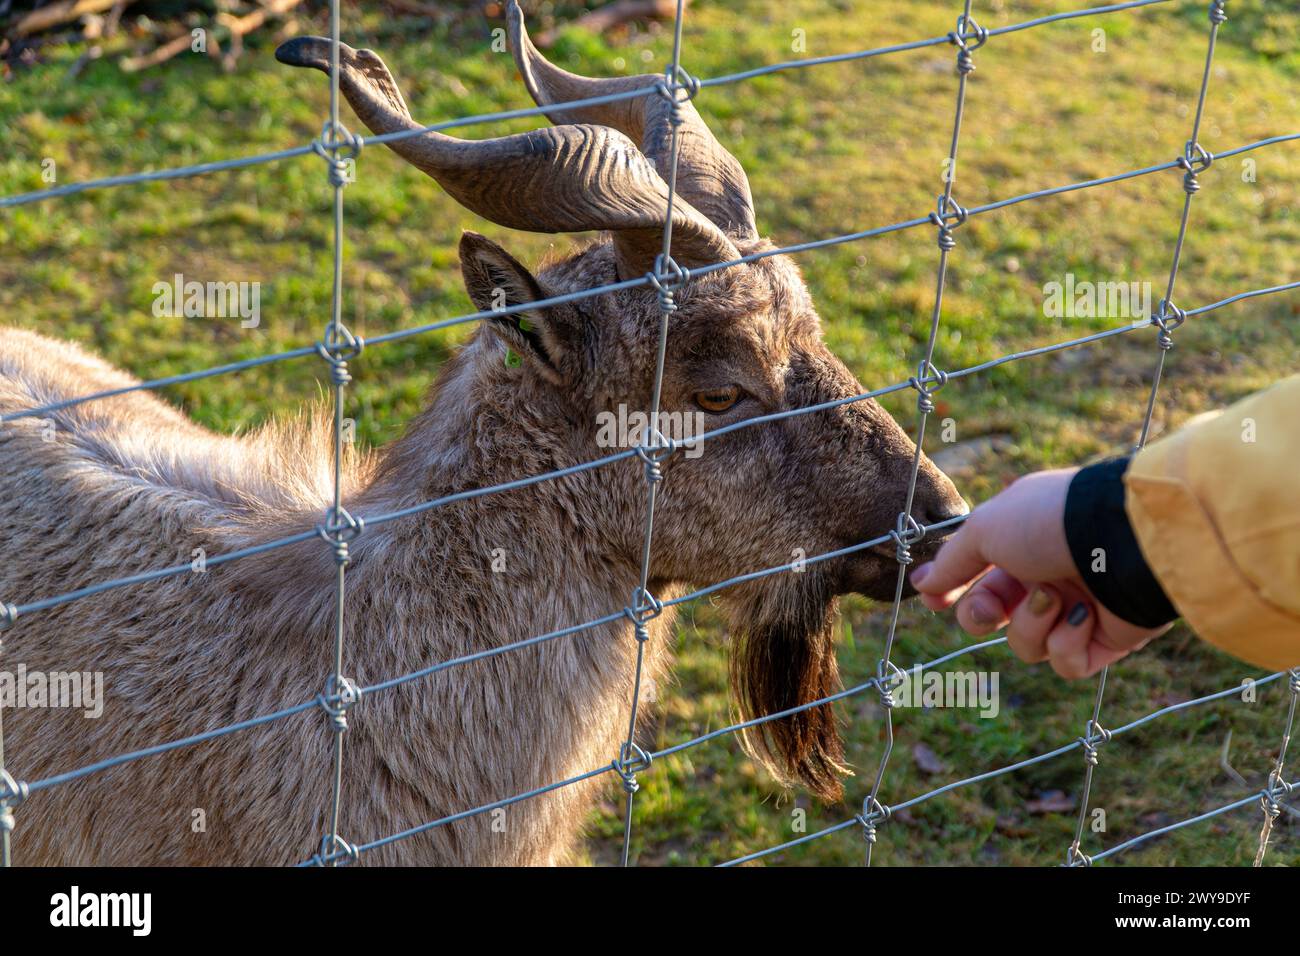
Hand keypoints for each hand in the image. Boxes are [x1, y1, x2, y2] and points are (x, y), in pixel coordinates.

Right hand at [910, 468, 1170, 677]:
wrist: (1125, 540)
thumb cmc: (1051, 522)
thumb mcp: (985, 529)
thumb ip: (952, 561)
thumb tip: (921, 583)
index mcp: (1019, 542)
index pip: (974, 576)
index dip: (951, 591)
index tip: (934, 600)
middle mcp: (1047, 575)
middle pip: (993, 617)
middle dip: (983, 616)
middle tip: (992, 608)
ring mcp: (1076, 608)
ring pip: (1027, 645)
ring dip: (1032, 625)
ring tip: (1055, 600)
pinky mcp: (1106, 640)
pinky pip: (1066, 663)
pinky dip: (1068, 644)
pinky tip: (1084, 619)